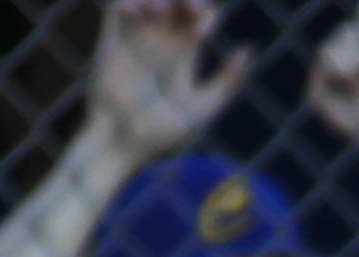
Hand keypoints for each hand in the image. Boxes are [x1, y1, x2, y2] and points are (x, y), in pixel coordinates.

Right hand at [85, 0, 251, 167]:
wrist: (125, 141)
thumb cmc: (165, 132)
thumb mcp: (204, 106)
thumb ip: (227, 79)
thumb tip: (247, 48)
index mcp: (185, 55)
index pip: (199, 18)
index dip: (204, 11)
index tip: (202, 30)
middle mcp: (161, 43)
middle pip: (175, 3)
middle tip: (187, 6)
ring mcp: (136, 40)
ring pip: (147, 1)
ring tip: (160, 10)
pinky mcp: (112, 41)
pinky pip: (117, 9)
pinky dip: (127, 2)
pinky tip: (137, 12)